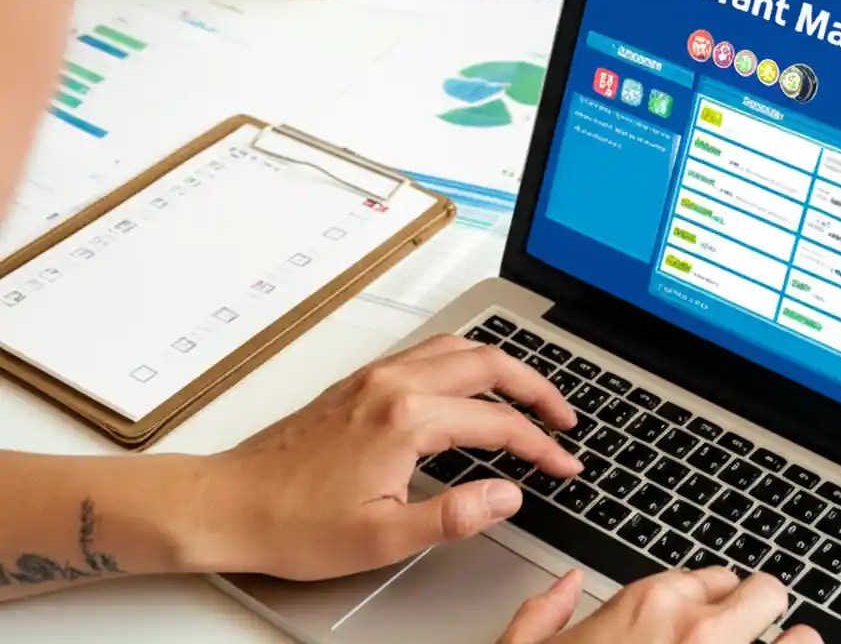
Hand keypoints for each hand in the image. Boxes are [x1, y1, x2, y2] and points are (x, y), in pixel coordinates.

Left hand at [191, 334, 581, 579]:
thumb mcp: (383, 537)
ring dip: (504, 368)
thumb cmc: (293, 524)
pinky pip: (430, 352)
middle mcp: (393, 384)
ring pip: (460, 347)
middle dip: (538, 389)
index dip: (542, 447)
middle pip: (489, 364)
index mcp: (406, 420)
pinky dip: (468, 362)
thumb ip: (455, 515)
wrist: (229, 504)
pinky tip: (473, 387)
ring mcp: (375, 376)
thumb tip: (507, 495)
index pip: (498, 423)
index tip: (564, 465)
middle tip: (566, 419)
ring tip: (531, 397)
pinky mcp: (361, 381)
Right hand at [499, 568, 821, 643]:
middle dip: (761, 614)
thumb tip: (563, 589)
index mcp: (648, 606)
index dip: (715, 602)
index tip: (709, 621)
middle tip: (748, 637)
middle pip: (767, 594)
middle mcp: (699, 632)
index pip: (716, 577)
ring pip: (803, 642)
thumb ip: (544, 614)